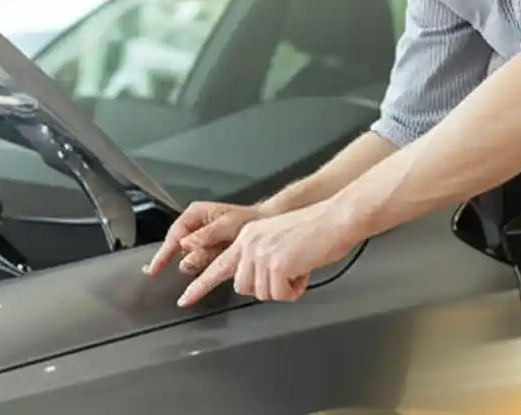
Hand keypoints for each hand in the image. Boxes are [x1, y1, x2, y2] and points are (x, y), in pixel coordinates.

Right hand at [144, 201, 264, 277]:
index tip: (154, 270)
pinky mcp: (210, 253)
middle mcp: (195, 228)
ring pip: (193, 260)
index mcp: (195, 215)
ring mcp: (201, 241)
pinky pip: (203, 265)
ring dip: (208, 259)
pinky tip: (224, 255)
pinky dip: (213, 264)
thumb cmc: (250, 219)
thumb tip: (186, 243)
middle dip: (198, 255)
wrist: (267, 226)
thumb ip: (207, 234)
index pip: (173, 236)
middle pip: (182, 251)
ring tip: (226, 249)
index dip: (163, 254)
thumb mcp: (229, 223)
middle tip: (218, 248)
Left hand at [177, 202, 357, 306]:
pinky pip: (282, 295)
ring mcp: (260, 254)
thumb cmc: (315, 231)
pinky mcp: (276, 265)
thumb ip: (260, 257)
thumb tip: (259, 281)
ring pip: (263, 293)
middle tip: (288, 273)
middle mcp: (249, 243)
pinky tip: (304, 270)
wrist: (335, 219)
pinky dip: (295, 290)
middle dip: (266, 287)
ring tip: (298, 267)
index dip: (200, 286)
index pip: (217, 265)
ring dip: (284, 288)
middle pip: (244, 287)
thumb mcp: (277, 240)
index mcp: (248, 237)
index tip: (185, 300)